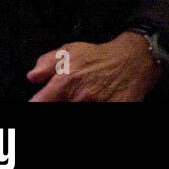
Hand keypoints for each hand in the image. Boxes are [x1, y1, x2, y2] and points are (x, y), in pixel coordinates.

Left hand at [26, 32, 161, 101]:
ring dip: (76, 105)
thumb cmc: (101, 58)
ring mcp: (98, 106)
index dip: (39, 103)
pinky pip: (97, 118)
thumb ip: (47, 63)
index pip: (38, 104)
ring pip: (74, 113)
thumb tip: (33, 76)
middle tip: (68, 97)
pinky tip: (96, 101)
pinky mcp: (114, 110)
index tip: (42, 101)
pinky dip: (95, 107)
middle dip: (60, 103)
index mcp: (65, 82)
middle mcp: (80, 98)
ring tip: (84, 98)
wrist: (135, 61)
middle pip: (57, 110)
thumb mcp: (71, 51)